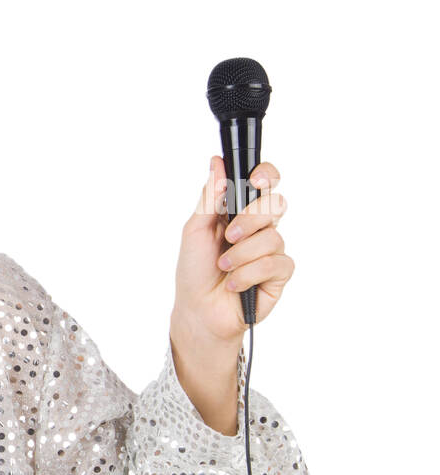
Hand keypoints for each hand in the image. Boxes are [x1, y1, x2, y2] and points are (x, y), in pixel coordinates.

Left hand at [171, 155, 294, 347]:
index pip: (263, 183)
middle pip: (274, 205)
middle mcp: (258, 227)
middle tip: (229, 236)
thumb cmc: (194, 271)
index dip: (266, 175)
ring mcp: (271, 250)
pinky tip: (234, 284)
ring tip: (223, 267)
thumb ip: (209, 198)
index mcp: (238, 212)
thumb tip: (216, 163)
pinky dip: (249, 274)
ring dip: (242, 254)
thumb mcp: (194, 231)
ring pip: (273, 237)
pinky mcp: (279, 274)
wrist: (198, 310)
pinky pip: (276, 263)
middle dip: (250, 219)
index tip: (255, 179)